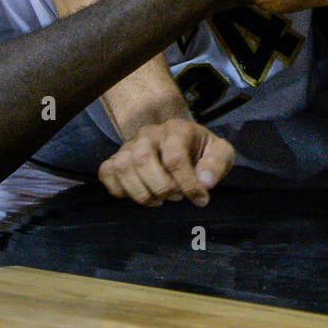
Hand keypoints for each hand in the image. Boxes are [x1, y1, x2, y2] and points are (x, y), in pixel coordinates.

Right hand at [98, 117, 234, 206]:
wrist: (181, 141)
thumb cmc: (201, 150)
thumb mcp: (220, 152)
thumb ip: (217, 164)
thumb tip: (204, 182)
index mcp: (176, 129)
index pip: (175, 157)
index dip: (188, 184)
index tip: (201, 199)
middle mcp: (148, 133)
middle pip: (142, 160)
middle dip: (161, 187)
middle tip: (176, 197)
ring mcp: (128, 145)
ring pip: (121, 168)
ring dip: (141, 193)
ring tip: (159, 199)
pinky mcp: (115, 158)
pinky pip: (106, 174)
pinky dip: (120, 190)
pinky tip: (139, 193)